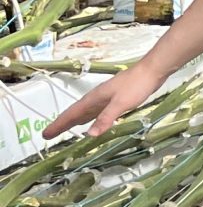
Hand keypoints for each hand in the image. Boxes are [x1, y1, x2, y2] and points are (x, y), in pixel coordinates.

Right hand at [44, 61, 169, 139]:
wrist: (151, 71)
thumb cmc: (136, 86)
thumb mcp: (120, 104)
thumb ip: (106, 118)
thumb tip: (89, 135)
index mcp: (93, 98)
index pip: (71, 113)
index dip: (59, 124)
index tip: (46, 134)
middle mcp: (96, 98)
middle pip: (75, 113)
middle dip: (62, 124)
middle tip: (49, 135)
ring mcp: (105, 98)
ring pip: (85, 112)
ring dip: (74, 121)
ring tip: (65, 130)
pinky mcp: (115, 99)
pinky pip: (95, 111)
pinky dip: (88, 118)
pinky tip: (91, 122)